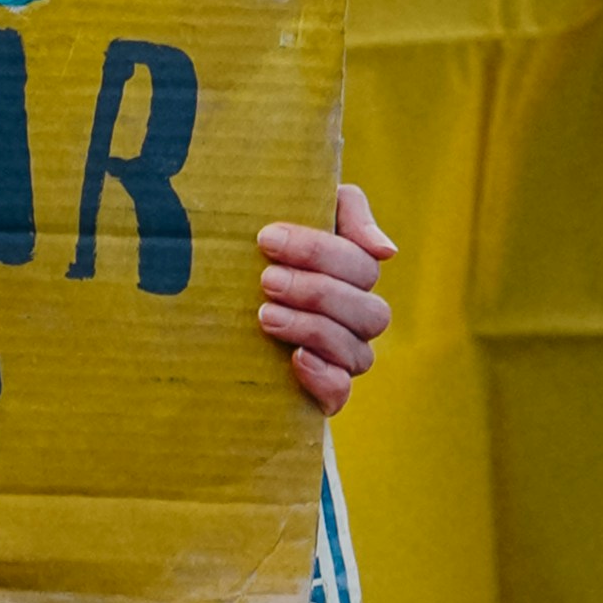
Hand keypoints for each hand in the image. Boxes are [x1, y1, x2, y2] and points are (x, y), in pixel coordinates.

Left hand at [255, 181, 395, 413]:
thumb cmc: (268, 245)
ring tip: (266, 315)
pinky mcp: (322, 392)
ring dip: (313, 329)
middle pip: (368, 312)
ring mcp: (343, 358)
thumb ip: (349, 211)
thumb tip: (386, 251)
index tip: (267, 239)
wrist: (216, 301)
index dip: (318, 252)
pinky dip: (324, 378)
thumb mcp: (303, 207)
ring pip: (357, 352)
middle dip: (316, 292)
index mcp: (357, 275)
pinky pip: (340, 394)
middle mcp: (358, 319)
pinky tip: (297, 359)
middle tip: (267, 280)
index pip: (361, 265)